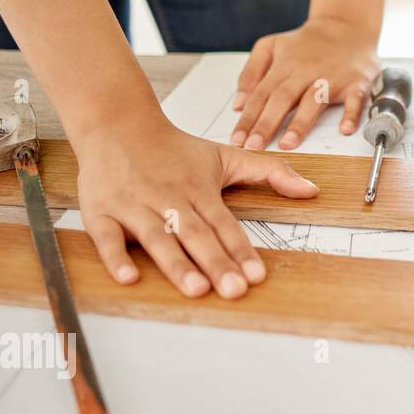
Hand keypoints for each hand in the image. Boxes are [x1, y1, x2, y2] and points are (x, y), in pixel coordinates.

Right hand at [76, 121, 318, 298]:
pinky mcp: (101, 210)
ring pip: (157, 237)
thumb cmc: (174, 149)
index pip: (225, 225)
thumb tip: (312, 189)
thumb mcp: (226, 155)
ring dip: (176, 263)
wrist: (117, 123)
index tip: (257, 275)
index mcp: (199, 190)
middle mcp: (169, 198)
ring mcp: (133, 205)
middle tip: (235, 290)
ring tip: (196, 288)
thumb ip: (270, 171)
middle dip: (217, 263)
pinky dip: (116, 257)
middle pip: (196, 234)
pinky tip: (130, 278)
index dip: (241, 250)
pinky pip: (106, 236)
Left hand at [230, 16, 380, 149]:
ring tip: (287, 144)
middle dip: (267, 123)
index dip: (248, 118)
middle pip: (282, 99)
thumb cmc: (307, 42)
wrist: (346, 26)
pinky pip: (354, 100)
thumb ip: (251, 72)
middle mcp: (306, 73)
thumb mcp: (271, 45)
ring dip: (300, 123)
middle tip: (254, 146)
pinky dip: (351, 115)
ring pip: (314, 101)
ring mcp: (332, 78)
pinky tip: (344, 130)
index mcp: (284, 66)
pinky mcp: (355, 83)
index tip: (238, 140)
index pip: (261, 94)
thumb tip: (239, 105)